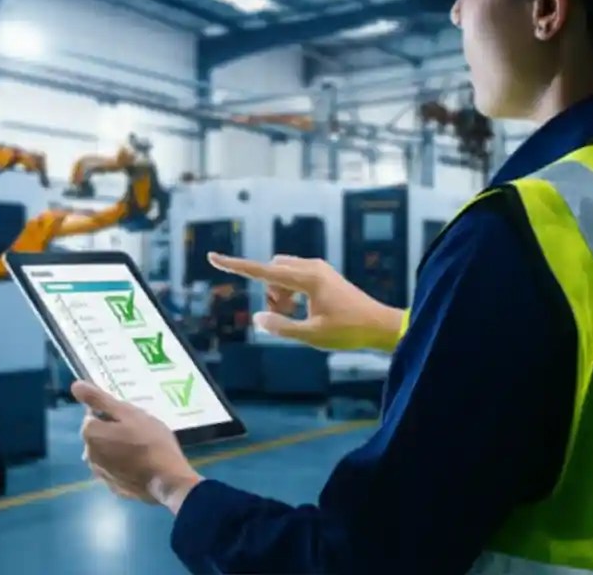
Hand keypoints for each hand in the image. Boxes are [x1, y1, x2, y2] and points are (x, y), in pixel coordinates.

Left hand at [71, 381, 202, 511]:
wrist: (167, 479)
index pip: (93, 414)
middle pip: (98, 434)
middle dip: (113, 430)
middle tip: (139, 430)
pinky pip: (114, 469)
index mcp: (91, 434)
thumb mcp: (128, 413)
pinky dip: (123, 465)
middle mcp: (89, 454)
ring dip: (117, 448)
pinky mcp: (113, 487)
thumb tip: (75, 386)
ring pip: (105, 452)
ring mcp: (101, 474)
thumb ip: (100, 399)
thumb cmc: (150, 441)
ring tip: (141, 448)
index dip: (112, 413)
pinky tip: (141, 464)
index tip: (131, 417)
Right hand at [207, 252, 404, 351]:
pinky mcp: (322, 275)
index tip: (213, 257)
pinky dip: (289, 293)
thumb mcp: (312, 335)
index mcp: (308, 278)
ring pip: (282, 274)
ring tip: (296, 317)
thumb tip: (258, 318)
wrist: (379, 325)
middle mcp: (312, 267)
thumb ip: (282, 327)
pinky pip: (293, 277)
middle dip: (268, 293)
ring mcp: (318, 269)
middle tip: (284, 316)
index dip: (235, 265)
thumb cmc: (348, 331)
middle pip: (272, 272)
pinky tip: (303, 312)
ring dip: (279, 294)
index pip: (263, 270)